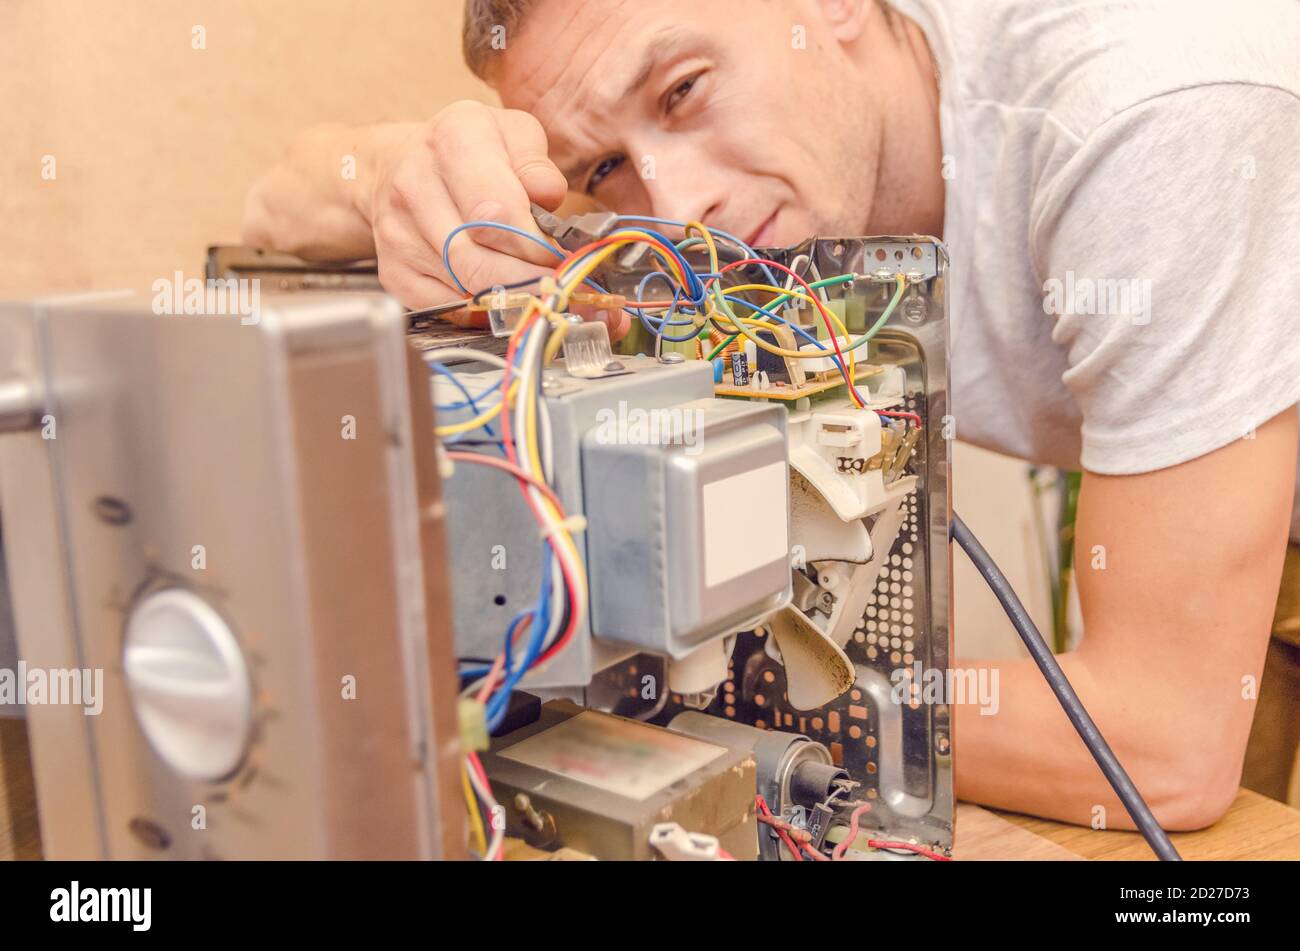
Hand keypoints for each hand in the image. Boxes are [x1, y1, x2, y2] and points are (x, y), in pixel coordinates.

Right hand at [367, 100, 567, 308]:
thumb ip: (536, 164)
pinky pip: (446, 307)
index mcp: (453, 141)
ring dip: (506, 295)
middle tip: (553, 282)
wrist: (399, 164)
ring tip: (530, 283)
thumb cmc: (469, 152)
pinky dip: (478, 308)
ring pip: (464, 288)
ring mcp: (398, 231)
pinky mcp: (392, 270)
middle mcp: (415, 184)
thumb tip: (548, 195)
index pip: (497, 213)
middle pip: (479, 260)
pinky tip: (495, 290)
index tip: (558, 256)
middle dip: (527, 279)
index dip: (535, 246)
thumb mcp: (512, 135)